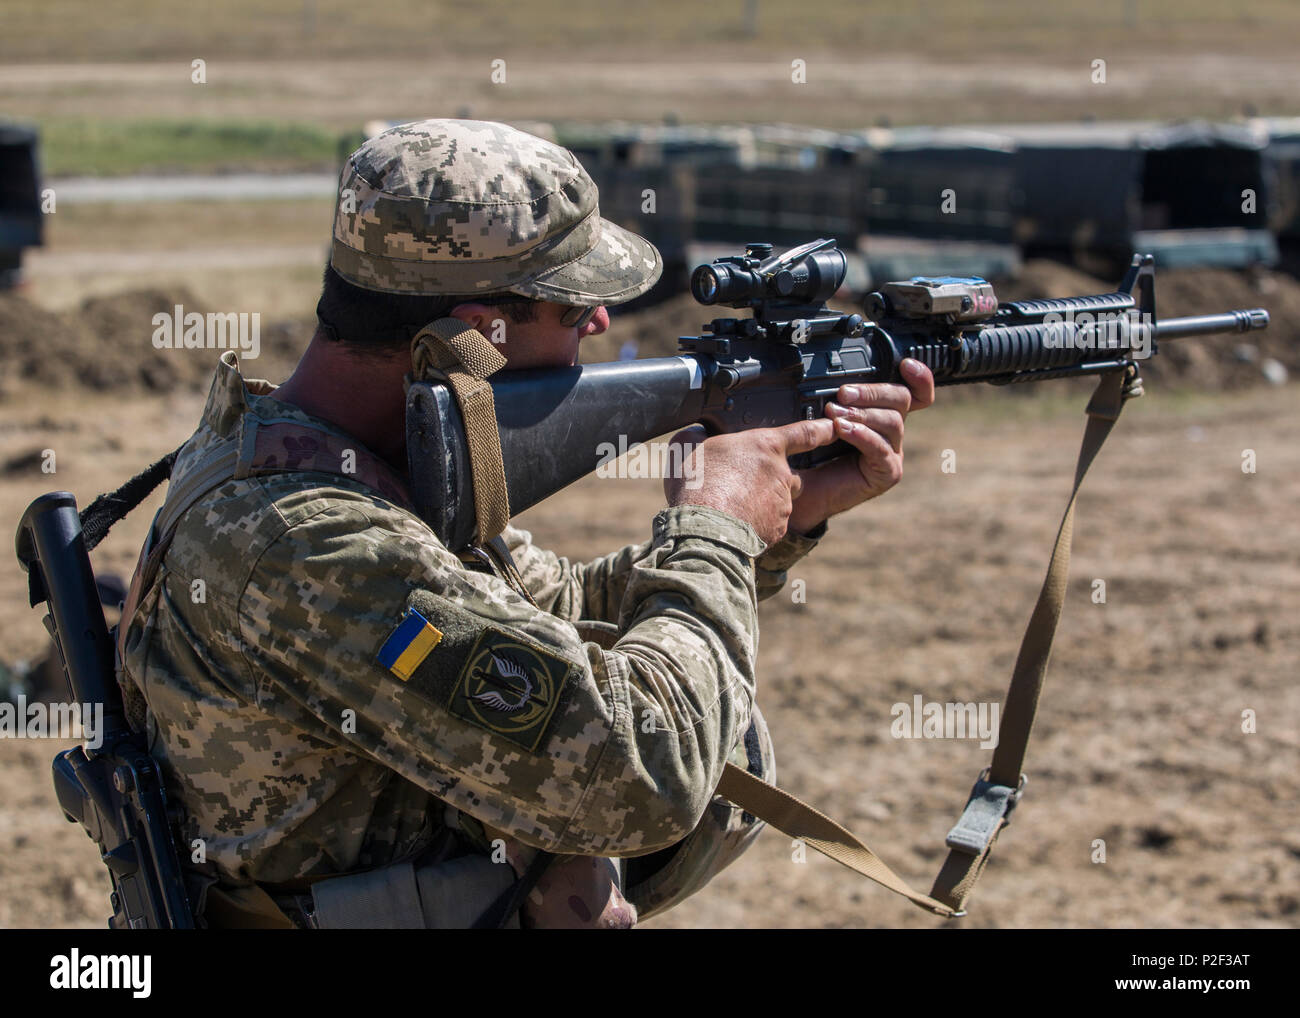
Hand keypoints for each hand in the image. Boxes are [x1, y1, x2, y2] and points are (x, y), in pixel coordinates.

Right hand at [664, 417, 836, 545]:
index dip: (823, 428)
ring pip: (778, 500)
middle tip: (745, 484)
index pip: (806, 432)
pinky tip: (735, 523)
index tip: (833, 427)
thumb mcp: (687, 446)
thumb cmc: (697, 485)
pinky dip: (758, 523)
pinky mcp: (778, 529)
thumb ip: (699, 435)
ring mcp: (783, 504)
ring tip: (732, 506)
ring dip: (761, 502)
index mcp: (766, 447)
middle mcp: (782, 474)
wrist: (704, 530)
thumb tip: (697, 433)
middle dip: (774, 478)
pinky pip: (771, 523)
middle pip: (789, 473)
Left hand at [786, 358, 935, 534]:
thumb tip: (833, 376)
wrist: (802, 490)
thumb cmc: (811, 453)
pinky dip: (862, 436)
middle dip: (872, 392)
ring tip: (834, 414)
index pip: (915, 394)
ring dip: (862, 414)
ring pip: (893, 422)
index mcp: (882, 414)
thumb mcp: (823, 417)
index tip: (906, 364)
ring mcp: (893, 452)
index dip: (919, 377)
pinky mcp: (888, 472)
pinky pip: (881, 449)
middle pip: (902, 400)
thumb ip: (838, 399)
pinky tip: (843, 430)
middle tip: (843, 394)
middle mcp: (892, 432)